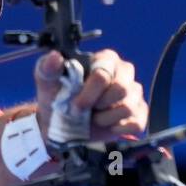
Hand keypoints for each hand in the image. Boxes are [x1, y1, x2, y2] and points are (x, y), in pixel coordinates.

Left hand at [33, 48, 147, 141]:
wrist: (59, 124)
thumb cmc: (57, 98)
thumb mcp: (47, 81)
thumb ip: (48, 67)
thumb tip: (55, 57)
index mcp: (105, 60)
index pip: (104, 73)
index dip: (89, 92)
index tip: (75, 103)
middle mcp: (123, 73)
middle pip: (121, 89)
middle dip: (97, 105)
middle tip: (83, 110)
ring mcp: (133, 94)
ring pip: (127, 108)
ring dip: (104, 119)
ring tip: (93, 117)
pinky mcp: (138, 114)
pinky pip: (136, 123)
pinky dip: (118, 129)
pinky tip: (106, 125)